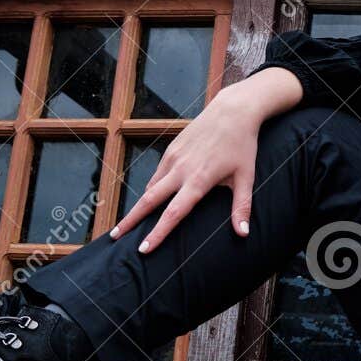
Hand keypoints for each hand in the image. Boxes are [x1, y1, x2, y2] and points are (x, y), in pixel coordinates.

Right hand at [110, 84, 266, 252]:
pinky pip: (157, 174)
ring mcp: (173, 158)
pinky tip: (150, 200)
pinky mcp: (171, 149)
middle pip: (149, 200)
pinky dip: (151, 190)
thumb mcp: (246, 177)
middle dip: (131, 220)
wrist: (232, 111)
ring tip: (128, 223)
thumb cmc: (242, 145)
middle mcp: (180, 170)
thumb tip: (244, 234)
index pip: (173, 214)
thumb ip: (242, 207)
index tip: (143, 249)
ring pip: (150, 187)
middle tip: (115, 237)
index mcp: (198, 181)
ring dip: (138, 206)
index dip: (157, 233)